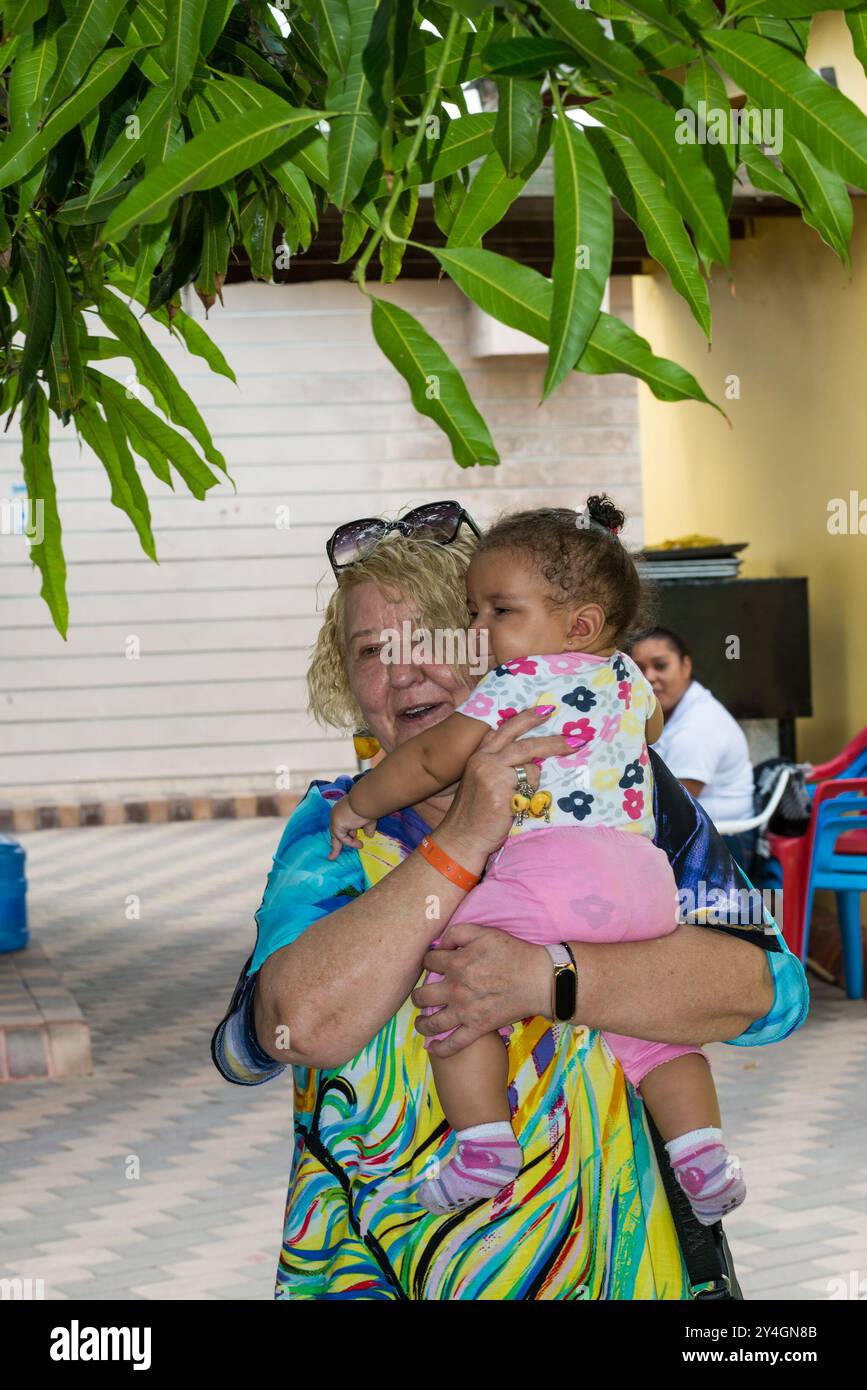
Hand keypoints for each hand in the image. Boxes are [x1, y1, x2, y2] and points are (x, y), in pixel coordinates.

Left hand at [328, 796, 375, 858]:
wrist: (367, 799)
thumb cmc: (369, 807)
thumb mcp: (369, 819)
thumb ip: (367, 827)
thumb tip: (369, 835)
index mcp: (344, 810)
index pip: (342, 824)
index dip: (346, 833)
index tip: (350, 839)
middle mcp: (337, 813)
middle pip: (335, 832)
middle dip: (336, 846)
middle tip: (331, 858)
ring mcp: (335, 818)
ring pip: (338, 836)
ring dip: (347, 844)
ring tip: (360, 846)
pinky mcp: (336, 824)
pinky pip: (343, 838)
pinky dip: (350, 842)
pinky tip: (359, 844)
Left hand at [411, 922, 551, 1056]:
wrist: (538, 979)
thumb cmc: (514, 953)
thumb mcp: (485, 932)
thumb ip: (458, 932)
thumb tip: (440, 944)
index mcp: (456, 963)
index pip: (428, 963)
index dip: (429, 962)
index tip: (433, 966)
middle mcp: (456, 989)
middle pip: (422, 996)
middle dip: (418, 995)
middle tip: (422, 996)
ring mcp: (465, 1011)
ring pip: (431, 1023)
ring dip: (421, 1023)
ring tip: (421, 1021)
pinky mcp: (478, 1028)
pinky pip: (453, 1043)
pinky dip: (440, 1048)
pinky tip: (433, 1047)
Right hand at [433, 705, 573, 870]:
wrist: (461, 838)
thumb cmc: (475, 814)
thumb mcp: (483, 782)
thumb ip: (501, 766)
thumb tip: (534, 759)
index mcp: (479, 756)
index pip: (505, 729)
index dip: (527, 718)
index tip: (546, 709)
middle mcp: (484, 761)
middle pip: (525, 744)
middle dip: (553, 741)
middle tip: (576, 740)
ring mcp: (492, 776)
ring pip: (530, 769)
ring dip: (532, 786)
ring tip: (517, 801)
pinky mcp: (501, 793)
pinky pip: (529, 790)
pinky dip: (529, 800)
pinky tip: (513, 810)